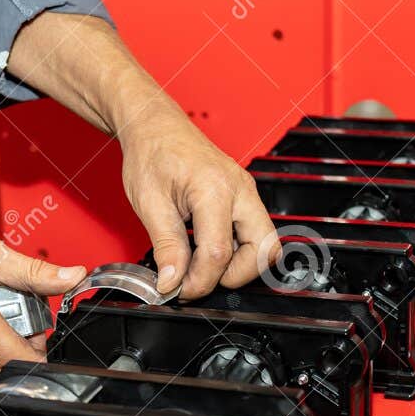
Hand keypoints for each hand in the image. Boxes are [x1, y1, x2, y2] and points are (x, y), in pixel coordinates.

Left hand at [119, 106, 279, 298]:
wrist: (156, 126)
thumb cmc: (152, 153)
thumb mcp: (149, 204)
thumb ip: (166, 247)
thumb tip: (172, 282)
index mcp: (214, 189)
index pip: (218, 253)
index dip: (198, 281)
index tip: (177, 289)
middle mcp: (240, 191)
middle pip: (262, 252)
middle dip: (233, 276)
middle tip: (199, 278)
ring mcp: (247, 194)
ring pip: (265, 245)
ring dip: (238, 265)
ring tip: (202, 265)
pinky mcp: (245, 199)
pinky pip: (254, 234)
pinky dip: (236, 251)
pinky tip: (206, 250)